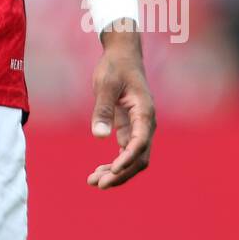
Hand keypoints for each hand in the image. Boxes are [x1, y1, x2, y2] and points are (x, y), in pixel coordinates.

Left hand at [87, 25, 154, 188]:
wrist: (123, 55)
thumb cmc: (115, 67)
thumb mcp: (105, 84)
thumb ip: (103, 110)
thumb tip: (99, 137)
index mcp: (144, 112)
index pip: (140, 142)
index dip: (128, 158)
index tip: (113, 169)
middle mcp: (145, 124)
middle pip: (139, 157)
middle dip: (121, 173)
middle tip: (98, 184)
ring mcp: (138, 128)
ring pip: (132, 158)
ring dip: (116, 172)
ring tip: (93, 182)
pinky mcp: (129, 129)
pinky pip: (125, 152)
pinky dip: (114, 163)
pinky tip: (98, 172)